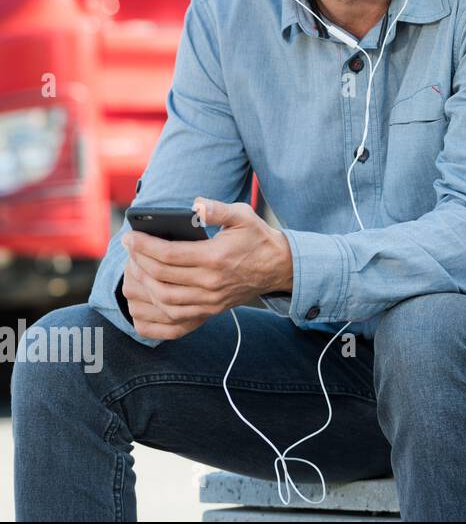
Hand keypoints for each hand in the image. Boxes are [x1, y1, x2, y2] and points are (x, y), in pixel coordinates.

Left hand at [121, 197, 292, 340]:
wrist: (278, 267)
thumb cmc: (257, 238)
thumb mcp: (243, 215)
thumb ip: (218, 209)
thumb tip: (196, 203)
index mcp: (216, 257)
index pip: (169, 254)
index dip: (144, 245)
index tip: (130, 236)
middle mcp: (211, 283)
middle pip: (161, 276)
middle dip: (138, 261)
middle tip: (129, 248)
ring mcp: (210, 301)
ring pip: (164, 299)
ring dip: (143, 285)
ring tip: (136, 268)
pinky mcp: (210, 311)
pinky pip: (174, 319)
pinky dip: (154, 312)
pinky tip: (144, 298)